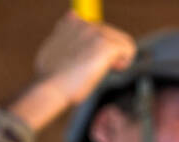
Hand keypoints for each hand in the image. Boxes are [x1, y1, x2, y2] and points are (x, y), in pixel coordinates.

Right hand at [10, 12, 135, 131]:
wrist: (50, 86)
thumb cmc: (50, 77)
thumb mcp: (54, 48)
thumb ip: (65, 35)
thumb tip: (71, 18)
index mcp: (72, 22)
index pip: (99, 30)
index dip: (100, 47)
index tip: (92, 61)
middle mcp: (84, 23)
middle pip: (113, 34)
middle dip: (111, 52)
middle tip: (102, 68)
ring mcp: (94, 33)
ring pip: (123, 41)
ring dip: (119, 57)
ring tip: (108, 69)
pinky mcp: (104, 45)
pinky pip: (128, 48)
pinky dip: (126, 61)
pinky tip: (115, 69)